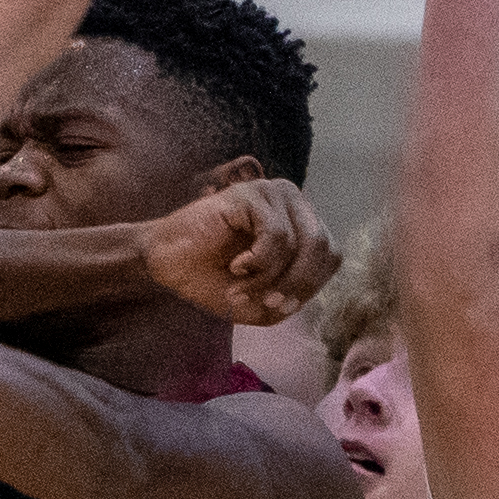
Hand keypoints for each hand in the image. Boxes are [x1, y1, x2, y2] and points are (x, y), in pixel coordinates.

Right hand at [138, 179, 339, 324]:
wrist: (167, 265)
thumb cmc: (212, 278)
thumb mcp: (260, 302)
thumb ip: (290, 299)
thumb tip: (300, 298)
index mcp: (301, 223)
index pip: (331, 257)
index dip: (308, 286)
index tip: (275, 304)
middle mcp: (292, 202)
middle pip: (323, 249)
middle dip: (293, 285)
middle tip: (262, 302)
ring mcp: (272, 193)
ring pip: (302, 244)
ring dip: (270, 277)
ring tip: (240, 285)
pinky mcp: (251, 193)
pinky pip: (276, 235)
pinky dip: (258, 262)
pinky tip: (235, 265)